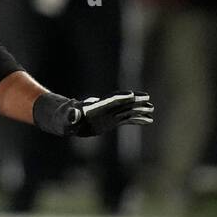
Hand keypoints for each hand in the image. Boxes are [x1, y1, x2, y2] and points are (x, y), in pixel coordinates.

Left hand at [33, 91, 152, 136]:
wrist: (65, 120)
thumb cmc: (64, 118)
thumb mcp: (65, 118)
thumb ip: (70, 115)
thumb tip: (71, 113)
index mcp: (96, 106)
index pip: (109, 100)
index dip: (120, 97)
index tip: (131, 95)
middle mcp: (105, 108)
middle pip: (122, 103)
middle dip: (134, 101)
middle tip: (147, 99)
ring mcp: (109, 114)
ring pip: (127, 110)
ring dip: (139, 110)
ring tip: (152, 109)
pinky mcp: (111, 121)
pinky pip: (127, 119)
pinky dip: (137, 120)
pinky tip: (147, 120)